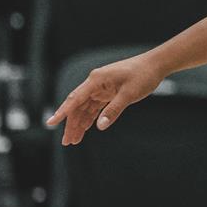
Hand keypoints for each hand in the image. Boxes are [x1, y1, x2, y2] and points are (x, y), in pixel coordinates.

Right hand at [46, 53, 165, 145]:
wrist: (156, 65)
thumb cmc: (143, 75)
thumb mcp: (129, 94)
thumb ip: (114, 110)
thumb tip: (99, 126)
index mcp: (96, 80)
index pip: (75, 99)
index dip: (62, 112)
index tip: (50, 123)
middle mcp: (95, 83)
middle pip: (77, 106)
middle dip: (71, 124)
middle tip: (67, 142)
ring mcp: (101, 87)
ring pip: (85, 108)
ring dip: (80, 123)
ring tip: (74, 140)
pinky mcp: (108, 91)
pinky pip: (95, 107)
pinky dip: (90, 118)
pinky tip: (86, 129)